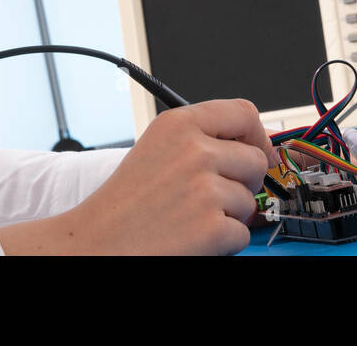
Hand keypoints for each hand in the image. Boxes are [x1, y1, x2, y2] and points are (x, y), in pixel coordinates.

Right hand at [0, 99, 273, 254]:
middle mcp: (194, 150)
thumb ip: (201, 139)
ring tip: (190, 217)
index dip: (257, 136)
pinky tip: (192, 237)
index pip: (244, 113)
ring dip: (229, 215)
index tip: (258, 151)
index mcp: (179, 124)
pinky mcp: (212, 226)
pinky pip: (242, 234)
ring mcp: (204, 188)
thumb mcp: (158, 148)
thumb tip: (255, 146)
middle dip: (244, 183)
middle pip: (256, 160)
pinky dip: (223, 242)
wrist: (97, 243)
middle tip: (213, 197)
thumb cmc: (123, 203)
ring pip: (250, 200)